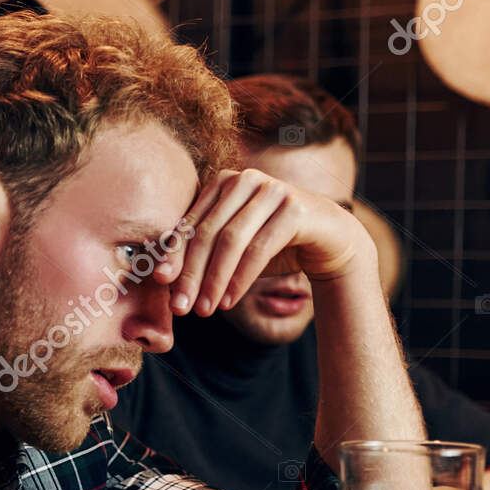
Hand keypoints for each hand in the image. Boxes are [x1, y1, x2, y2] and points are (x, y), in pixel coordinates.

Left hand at [161, 168, 373, 316]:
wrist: (328, 239)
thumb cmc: (274, 243)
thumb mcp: (234, 247)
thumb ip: (204, 252)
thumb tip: (164, 278)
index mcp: (223, 182)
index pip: (191, 222)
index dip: (174, 254)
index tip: (161, 283)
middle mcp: (245, 180)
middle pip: (208, 233)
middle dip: (191, 273)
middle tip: (181, 307)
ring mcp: (271, 189)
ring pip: (231, 241)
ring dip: (214, 280)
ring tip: (205, 309)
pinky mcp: (294, 207)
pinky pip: (259, 248)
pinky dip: (241, 278)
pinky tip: (229, 301)